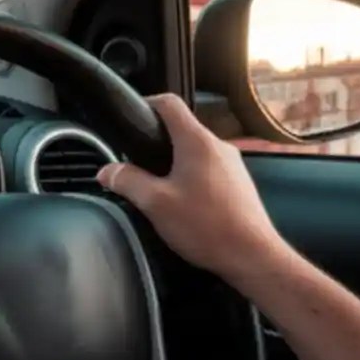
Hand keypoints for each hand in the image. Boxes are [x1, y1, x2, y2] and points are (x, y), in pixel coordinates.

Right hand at [97, 93, 287, 283]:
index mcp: (197, 141)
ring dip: (176, 164)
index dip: (147, 104)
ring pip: (196, 152)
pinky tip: (185, 204)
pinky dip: (193, 178)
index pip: (169, 103)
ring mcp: (233, 164)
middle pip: (182, 129)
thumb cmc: (206, 227)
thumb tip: (107, 171)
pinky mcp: (239, 184)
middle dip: (158, 143)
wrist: (252, 256)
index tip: (133, 119)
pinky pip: (210, 170)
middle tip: (138, 165)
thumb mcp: (156, 204)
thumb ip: (128, 181)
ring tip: (159, 189)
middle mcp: (218, 146)